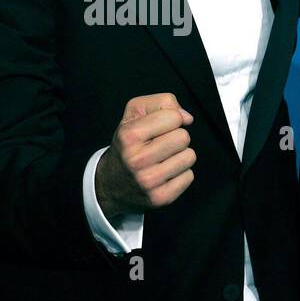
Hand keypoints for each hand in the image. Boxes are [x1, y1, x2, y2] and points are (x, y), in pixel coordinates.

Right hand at [94, 93, 194, 221]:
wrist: (110, 184)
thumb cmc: (127, 145)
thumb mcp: (133, 115)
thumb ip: (161, 103)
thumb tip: (187, 118)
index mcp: (129, 136)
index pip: (173, 117)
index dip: (171, 119)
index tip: (160, 127)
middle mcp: (137, 159)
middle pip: (183, 137)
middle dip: (176, 138)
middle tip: (161, 145)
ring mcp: (149, 181)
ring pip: (189, 157)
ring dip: (180, 156)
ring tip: (163, 159)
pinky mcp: (160, 198)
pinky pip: (189, 176)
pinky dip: (180, 174)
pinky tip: (165, 174)